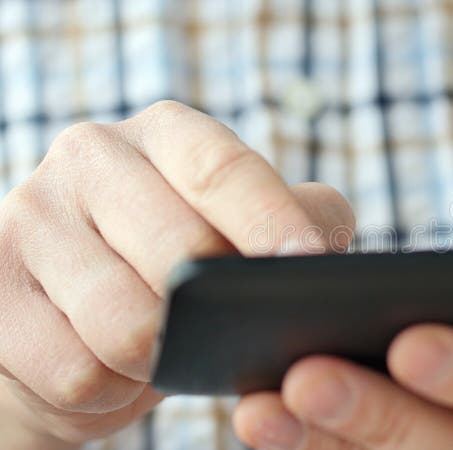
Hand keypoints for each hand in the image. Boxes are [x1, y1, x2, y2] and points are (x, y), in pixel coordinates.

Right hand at [0, 101, 354, 447]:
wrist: (72, 322)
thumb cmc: (176, 267)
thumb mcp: (240, 229)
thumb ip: (298, 220)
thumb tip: (323, 251)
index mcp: (165, 134)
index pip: (223, 169)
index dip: (271, 222)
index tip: (307, 266)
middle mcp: (91, 157)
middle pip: (181, 253)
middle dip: (216, 313)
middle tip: (226, 332)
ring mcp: (31, 218)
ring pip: (128, 324)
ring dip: (161, 359)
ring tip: (166, 350)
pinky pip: (78, 372)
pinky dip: (112, 389)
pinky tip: (113, 368)